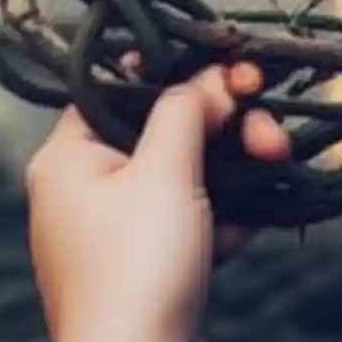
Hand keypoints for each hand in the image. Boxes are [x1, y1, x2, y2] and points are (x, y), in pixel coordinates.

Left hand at [26, 62, 289, 341]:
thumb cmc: (135, 275)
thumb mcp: (165, 174)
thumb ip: (187, 112)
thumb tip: (210, 75)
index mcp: (68, 158)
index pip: (118, 86)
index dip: (176, 71)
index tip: (231, 67)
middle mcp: (86, 189)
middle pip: (164, 131)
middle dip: (225, 127)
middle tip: (268, 131)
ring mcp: (119, 231)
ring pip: (187, 175)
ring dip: (235, 170)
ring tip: (274, 166)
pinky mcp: (151, 267)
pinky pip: (194, 221)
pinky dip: (224, 219)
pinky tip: (242, 231)